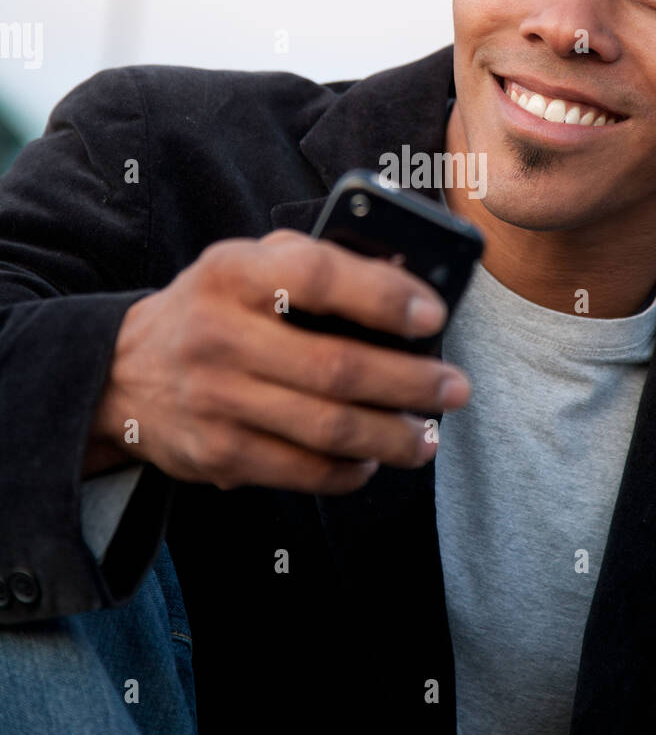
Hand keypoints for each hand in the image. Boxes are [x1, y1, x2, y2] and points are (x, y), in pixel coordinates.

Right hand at [86, 229, 470, 494]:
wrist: (121, 373)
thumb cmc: (215, 307)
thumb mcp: (247, 264)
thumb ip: (313, 262)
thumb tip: (406, 278)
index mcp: (233, 273)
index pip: (316, 276)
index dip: (382, 296)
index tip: (432, 315)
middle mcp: (219, 335)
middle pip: (335, 368)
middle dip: (410, 384)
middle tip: (455, 389)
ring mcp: (216, 400)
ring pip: (327, 429)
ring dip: (392, 437)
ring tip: (427, 436)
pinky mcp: (216, 455)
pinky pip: (302, 472)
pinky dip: (350, 472)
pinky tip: (373, 461)